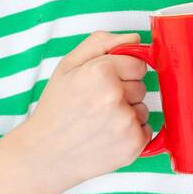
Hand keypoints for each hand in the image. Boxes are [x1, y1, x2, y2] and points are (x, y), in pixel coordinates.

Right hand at [21, 30, 152, 187]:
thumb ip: (100, 43)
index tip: (103, 83)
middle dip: (124, 92)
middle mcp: (115, 96)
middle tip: (96, 104)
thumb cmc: (56, 109)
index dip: (121, 72)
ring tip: (100, 122)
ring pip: (144, 108)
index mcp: (100, 71)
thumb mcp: (67, 66)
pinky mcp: (133, 145)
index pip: (138, 63)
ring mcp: (126, 122)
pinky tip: (107, 136)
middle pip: (142, 86)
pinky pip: (146, 130)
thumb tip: (134, 39)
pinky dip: (131, 133)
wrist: (45, 154)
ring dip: (128, 113)